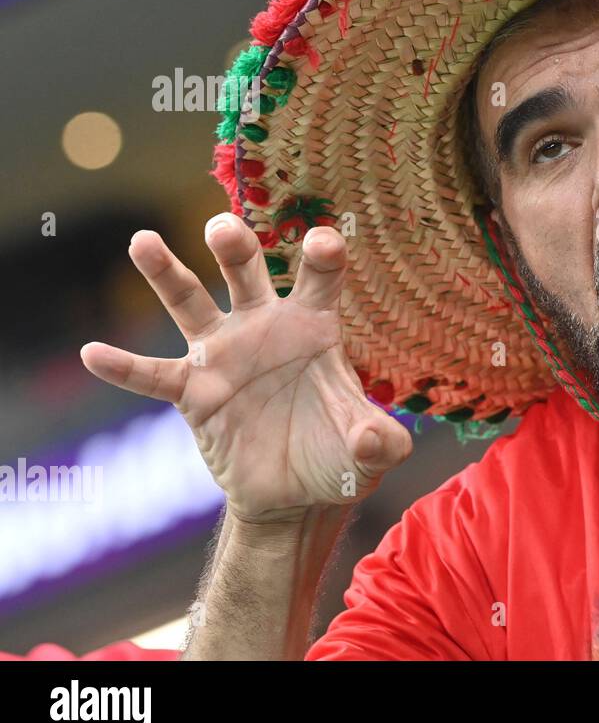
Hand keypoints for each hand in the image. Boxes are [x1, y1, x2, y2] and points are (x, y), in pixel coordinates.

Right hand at [81, 215, 411, 523]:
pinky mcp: (193, 391)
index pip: (321, 278)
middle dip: (234, 246)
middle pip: (247, 272)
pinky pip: (152, 375)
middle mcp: (266, 326)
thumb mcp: (370, 454)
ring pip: (190, 302)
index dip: (323, 255)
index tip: (322, 242)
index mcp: (316, 327)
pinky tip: (94, 353)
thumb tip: (374, 439)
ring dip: (167, 272)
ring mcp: (224, 354)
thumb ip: (381, 443)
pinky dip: (123, 367)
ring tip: (143, 240)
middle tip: (221, 228)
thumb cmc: (338, 457)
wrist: (295, 494)